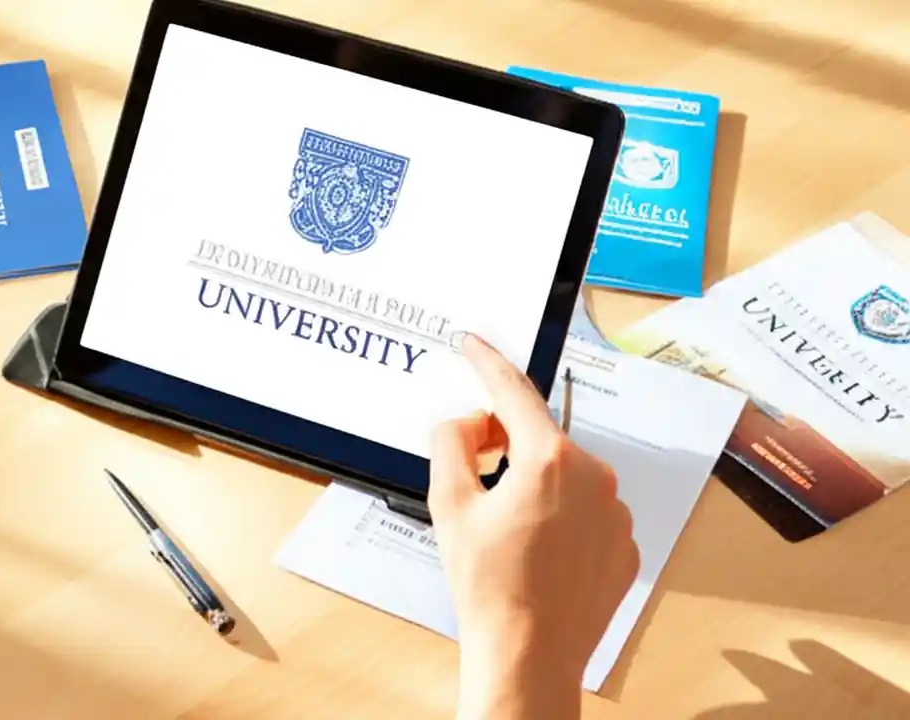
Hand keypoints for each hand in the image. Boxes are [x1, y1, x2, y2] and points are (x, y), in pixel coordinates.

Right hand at [430, 336, 638, 719]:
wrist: (529, 656)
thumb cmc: (491, 589)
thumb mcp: (449, 505)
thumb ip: (451, 444)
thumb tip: (466, 424)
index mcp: (549, 459)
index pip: (513, 391)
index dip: (487, 362)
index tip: (475, 344)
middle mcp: (593, 476)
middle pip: (538, 435)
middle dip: (503, 445)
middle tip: (473, 481)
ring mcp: (615, 511)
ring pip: (563, 474)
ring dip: (533, 485)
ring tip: (506, 534)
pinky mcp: (624, 543)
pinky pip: (586, 510)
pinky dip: (559, 517)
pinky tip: (535, 551)